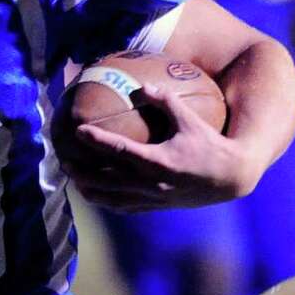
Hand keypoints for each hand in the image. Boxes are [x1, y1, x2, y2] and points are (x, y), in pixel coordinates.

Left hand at [67, 84, 259, 210]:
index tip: (79, 131)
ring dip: (91, 191)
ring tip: (74, 181)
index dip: (97, 141)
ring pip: (113, 199)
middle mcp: (152, 183)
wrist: (229, 178)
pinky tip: (97, 195)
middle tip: (64, 161)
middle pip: (107, 180)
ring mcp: (153, 198)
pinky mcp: (157, 206)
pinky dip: (108, 202)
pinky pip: (126, 207)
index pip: (120, 150)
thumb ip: (166, 101)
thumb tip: (141, 87)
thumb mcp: (190, 119)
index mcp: (158, 161)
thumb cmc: (210, 144)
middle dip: (83, 172)